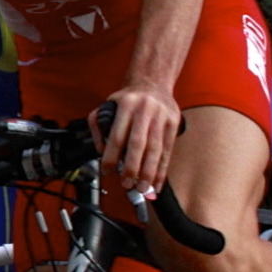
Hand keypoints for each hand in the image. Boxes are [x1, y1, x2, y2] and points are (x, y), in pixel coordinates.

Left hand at [95, 81, 180, 200]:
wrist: (153, 82)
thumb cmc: (128, 98)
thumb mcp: (106, 105)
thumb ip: (98, 126)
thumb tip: (102, 152)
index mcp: (126, 104)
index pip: (118, 135)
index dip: (111, 156)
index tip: (107, 171)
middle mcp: (145, 110)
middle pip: (138, 143)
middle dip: (132, 167)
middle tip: (126, 184)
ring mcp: (161, 117)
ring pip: (155, 149)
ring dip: (149, 172)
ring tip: (141, 188)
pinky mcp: (173, 124)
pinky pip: (167, 151)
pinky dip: (162, 170)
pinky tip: (156, 183)